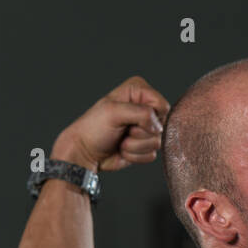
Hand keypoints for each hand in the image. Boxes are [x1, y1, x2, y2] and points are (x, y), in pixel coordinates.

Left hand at [55, 76, 170, 171]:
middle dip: (140, 133)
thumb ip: (141, 113)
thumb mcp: (114, 112)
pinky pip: (151, 155)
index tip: (130, 118)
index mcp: (138, 91)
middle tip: (123, 130)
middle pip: (161, 125)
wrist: (86, 151)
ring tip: (121, 140)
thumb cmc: (94, 128)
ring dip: (135, 146)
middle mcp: (145, 108)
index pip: (162, 105)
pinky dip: (135, 155)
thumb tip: (158, 126)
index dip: (150, 116)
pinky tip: (122, 149)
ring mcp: (146, 129)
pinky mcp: (145, 146)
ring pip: (157, 142)